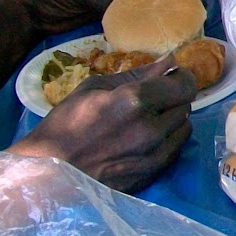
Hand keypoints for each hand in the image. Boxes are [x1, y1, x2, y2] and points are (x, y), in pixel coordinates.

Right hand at [12, 56, 197, 193]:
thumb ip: (138, 74)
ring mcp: (154, 156)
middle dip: (173, 98)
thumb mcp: (95, 87)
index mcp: (135, 101)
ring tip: (146, 120)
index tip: (170, 76)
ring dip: (172, 120)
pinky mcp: (152, 175)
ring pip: (184, 128)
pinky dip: (167, 141)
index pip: (185, 84)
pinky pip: (175, 150)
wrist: (49, 171)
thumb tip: (170, 60)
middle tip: (152, 99)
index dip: (181, 77)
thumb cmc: (66, 123)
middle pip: (186, 105)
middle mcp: (151, 129)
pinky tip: (144, 139)